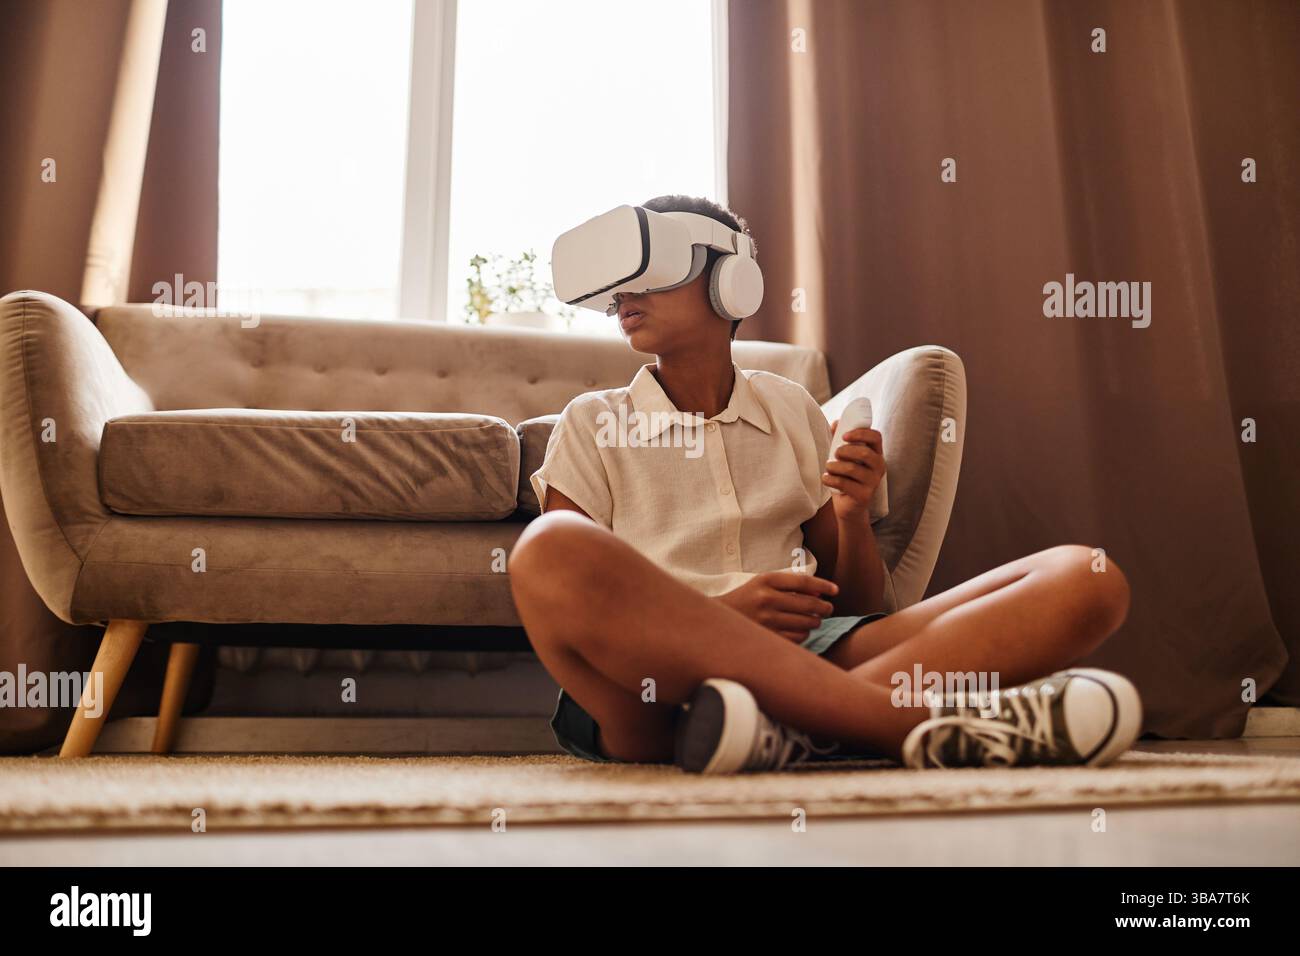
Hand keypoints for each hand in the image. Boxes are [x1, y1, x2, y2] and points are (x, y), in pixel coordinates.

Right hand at [717, 571, 838, 641]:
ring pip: (807, 623)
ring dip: (815, 622)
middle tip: (827, 609)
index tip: (835, 590)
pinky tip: (800, 631)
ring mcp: (767, 619)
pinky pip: (798, 638)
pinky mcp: (767, 637)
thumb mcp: (764, 584)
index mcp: (766, 580)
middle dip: (824, 607)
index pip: (804, 581)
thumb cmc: (747, 598)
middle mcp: (767, 598)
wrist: (718, 619)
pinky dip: (804, 635)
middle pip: (809, 604)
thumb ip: (791, 585)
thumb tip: (822, 593)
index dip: (824, 585)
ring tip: (813, 620)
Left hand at [823, 420, 884, 520]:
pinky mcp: (864, 496)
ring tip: (828, 468)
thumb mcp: (844, 458)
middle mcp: (879, 467)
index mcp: (876, 454)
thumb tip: (835, 422)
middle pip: (864, 453)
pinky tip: (826, 479)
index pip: (876, 437)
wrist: (849, 508)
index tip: (844, 436)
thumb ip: (840, 440)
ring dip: (834, 466)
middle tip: (835, 455)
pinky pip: (843, 483)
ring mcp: (873, 482)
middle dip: (844, 451)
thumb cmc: (847, 478)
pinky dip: (830, 479)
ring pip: (851, 469)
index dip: (861, 433)